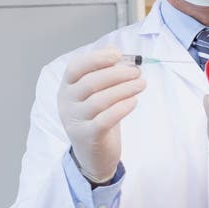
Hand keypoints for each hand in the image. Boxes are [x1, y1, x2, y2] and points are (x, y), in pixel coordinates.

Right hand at [57, 47, 145, 183]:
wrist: (93, 155)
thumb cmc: (97, 118)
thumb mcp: (97, 94)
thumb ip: (104, 73)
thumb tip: (117, 52)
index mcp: (67, 88)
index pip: (76, 67)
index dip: (96, 58)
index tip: (118, 55)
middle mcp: (67, 103)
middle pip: (91, 82)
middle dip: (117, 74)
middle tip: (137, 72)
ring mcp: (76, 120)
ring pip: (100, 100)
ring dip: (124, 89)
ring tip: (141, 84)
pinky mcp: (88, 136)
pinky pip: (106, 119)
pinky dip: (122, 108)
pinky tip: (134, 101)